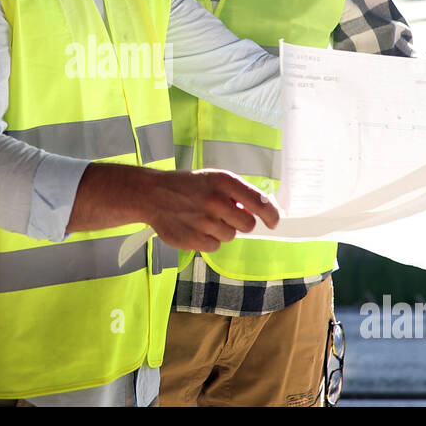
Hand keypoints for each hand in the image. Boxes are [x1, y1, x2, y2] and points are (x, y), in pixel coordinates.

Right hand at [142, 169, 280, 252]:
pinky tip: (195, 227)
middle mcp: (216, 201)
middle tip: (226, 216)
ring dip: (221, 230)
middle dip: (241, 222)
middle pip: (248, 225)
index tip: (273, 222)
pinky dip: (208, 239)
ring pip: (231, 236)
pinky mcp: (194, 239)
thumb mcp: (213, 179)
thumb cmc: (186, 186)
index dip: (271, 215)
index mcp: (224, 182)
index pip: (260, 202)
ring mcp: (205, 221)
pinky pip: (215, 246)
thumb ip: (236, 193)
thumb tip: (258, 210)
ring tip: (203, 218)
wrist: (152, 195)